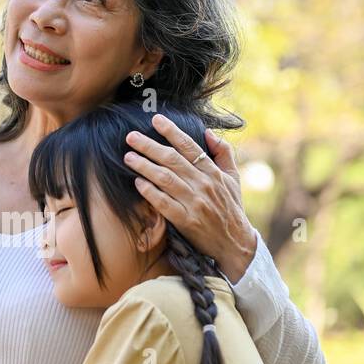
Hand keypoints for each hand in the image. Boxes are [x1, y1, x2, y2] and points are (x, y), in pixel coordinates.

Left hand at [123, 114, 256, 282]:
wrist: (235, 243)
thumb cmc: (231, 208)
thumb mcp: (234, 178)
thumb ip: (223, 153)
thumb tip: (208, 132)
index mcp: (213, 173)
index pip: (189, 147)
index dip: (172, 132)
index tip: (155, 120)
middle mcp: (204, 185)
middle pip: (173, 160)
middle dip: (150, 146)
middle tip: (131, 137)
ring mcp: (195, 203)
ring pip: (166, 179)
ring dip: (145, 166)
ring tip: (128, 157)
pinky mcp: (186, 221)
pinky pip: (165, 204)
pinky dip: (150, 192)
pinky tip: (138, 183)